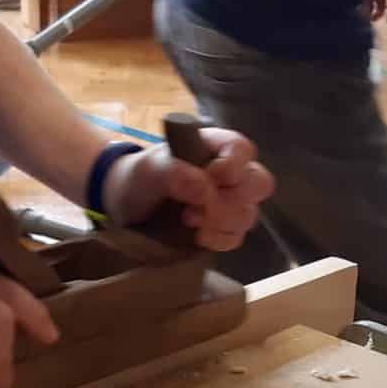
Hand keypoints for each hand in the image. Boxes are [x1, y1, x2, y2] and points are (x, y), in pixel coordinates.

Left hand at [102, 128, 274, 251]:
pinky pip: (237, 237)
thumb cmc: (140, 176)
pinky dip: (219, 240)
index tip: (209, 177)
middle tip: (202, 206)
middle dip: (232, 199)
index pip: (243, 150)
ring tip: (188, 219)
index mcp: (215, 147)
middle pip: (260, 183)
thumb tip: (205, 189)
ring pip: (249, 214)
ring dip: (221, 221)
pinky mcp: (222, 229)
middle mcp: (230, 173)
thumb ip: (173, 172)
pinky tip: (197, 236)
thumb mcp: (149, 169)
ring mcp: (229, 203)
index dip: (232, 166)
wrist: (126, 206)